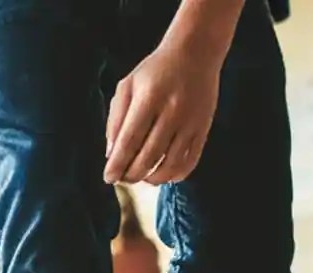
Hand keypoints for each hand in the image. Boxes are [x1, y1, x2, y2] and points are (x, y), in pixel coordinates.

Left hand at [104, 40, 220, 185]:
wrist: (195, 52)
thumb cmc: (155, 71)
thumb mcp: (128, 86)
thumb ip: (116, 118)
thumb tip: (111, 153)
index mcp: (148, 99)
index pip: (129, 140)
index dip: (118, 163)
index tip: (109, 177)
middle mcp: (171, 111)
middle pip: (148, 156)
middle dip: (132, 174)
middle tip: (122, 178)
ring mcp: (190, 121)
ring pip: (170, 164)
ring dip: (152, 178)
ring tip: (141, 178)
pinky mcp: (204, 128)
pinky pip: (191, 160)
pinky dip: (176, 174)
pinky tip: (163, 175)